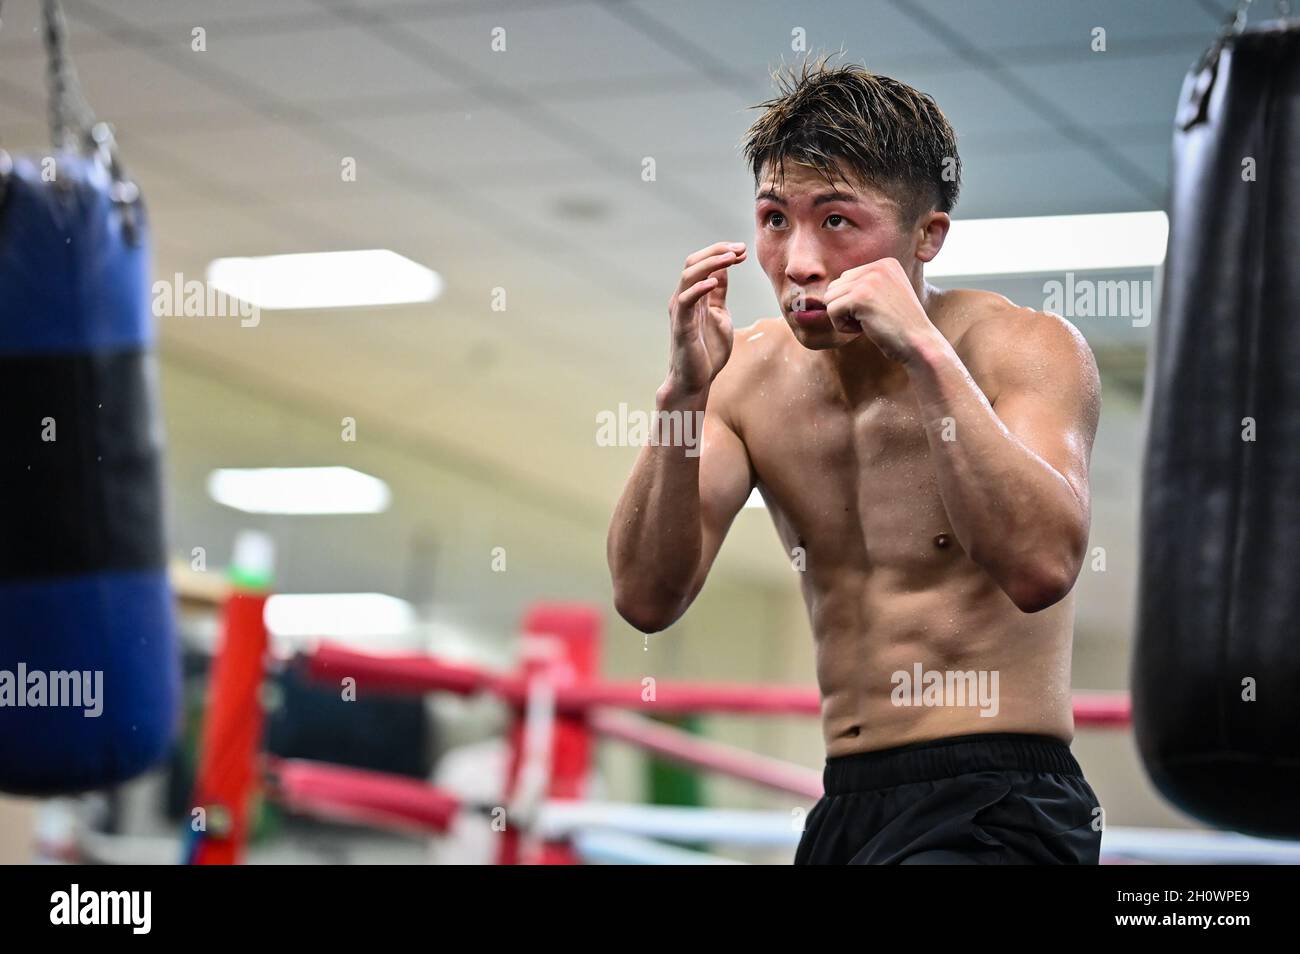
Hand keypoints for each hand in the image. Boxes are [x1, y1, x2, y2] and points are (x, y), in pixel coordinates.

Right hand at [663, 241, 746, 395]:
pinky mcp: (681, 325)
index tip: (743, 250)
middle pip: (694, 262)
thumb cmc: (707, 350)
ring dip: (710, 263)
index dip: (721, 252)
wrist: (696, 379)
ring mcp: (681, 310)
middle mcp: (684, 298)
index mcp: (694, 295)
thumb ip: (719, 294)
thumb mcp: (719, 314)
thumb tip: (724, 270)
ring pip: (688, 276)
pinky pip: (686, 300)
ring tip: (730, 258)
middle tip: (739, 249)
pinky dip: (699, 288)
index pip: (703, 262)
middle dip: (717, 251)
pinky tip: (714, 282)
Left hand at [824, 257, 931, 363]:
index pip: (847, 278)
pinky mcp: (860, 297)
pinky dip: (842, 326)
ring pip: (830, 298)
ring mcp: (869, 280)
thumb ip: (864, 286)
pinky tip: (863, 329)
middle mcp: (878, 266)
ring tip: (865, 324)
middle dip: (845, 308)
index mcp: (886, 263)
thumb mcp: (886, 296)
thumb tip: (830, 290)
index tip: (876, 312)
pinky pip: (831, 310)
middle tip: (868, 320)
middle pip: (835, 286)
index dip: (853, 302)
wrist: (919, 343)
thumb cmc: (900, 327)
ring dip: (842, 317)